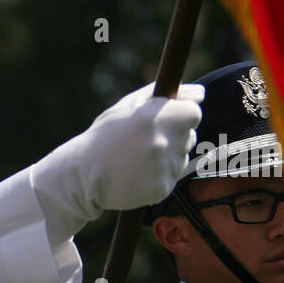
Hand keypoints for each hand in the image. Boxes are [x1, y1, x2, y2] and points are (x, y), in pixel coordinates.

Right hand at [30, 82, 203, 240]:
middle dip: (174, 136)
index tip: (166, 120)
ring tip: (138, 159)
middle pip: (189, 136)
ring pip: (182, 157)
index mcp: (153, 118)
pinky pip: (172, 177)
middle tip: (145, 142)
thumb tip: (201, 93)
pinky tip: (138, 173)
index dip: (182, 116)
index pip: (194, 113)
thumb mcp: (128, 106)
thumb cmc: (105, 136)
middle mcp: (161, 143)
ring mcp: (162, 168)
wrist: (83, 176)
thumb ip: (165, 96)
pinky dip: (159, 176)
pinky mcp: (161, 189)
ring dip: (168, 156)